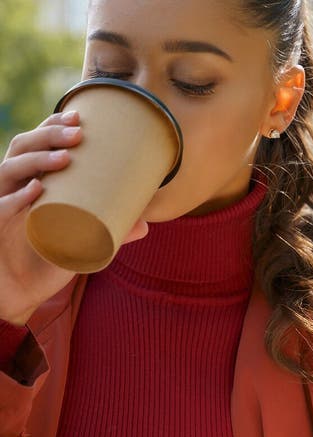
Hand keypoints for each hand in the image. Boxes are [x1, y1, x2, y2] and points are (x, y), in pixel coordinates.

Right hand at [0, 109, 147, 326]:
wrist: (21, 291)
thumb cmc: (48, 260)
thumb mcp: (82, 243)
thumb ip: (109, 232)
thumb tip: (145, 224)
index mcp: (28, 182)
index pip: (35, 144)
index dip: (52, 125)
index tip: (80, 116)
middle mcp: (11, 188)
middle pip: (21, 147)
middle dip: (48, 135)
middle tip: (79, 134)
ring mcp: (0, 205)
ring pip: (9, 170)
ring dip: (37, 160)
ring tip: (66, 158)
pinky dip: (16, 198)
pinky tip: (36, 190)